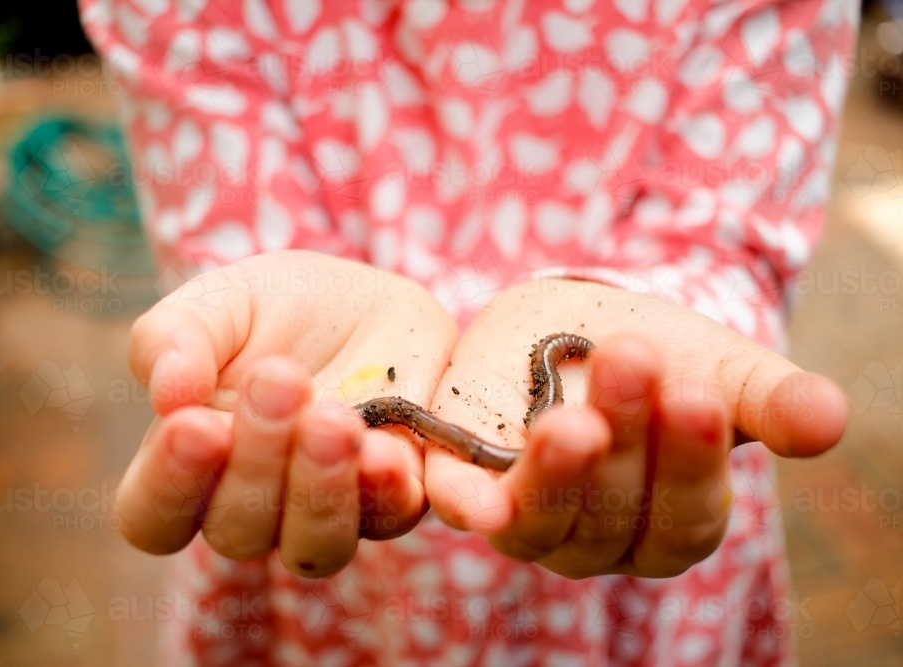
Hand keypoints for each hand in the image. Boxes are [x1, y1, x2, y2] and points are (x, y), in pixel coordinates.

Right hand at [117, 251, 456, 576]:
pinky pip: (400, 513)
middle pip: (239, 529)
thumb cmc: (275, 310)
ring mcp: (331, 510)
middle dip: (259, 457)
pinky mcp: (398, 494)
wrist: (368, 298)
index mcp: (194, 467)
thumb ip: (175, 336)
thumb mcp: (219, 303)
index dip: (169, 485)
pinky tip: (405, 462)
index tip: (194, 425)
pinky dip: (404, 491)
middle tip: (283, 380)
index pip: (154, 517)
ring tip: (338, 421)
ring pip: (317, 544)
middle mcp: (258, 508)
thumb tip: (169, 391)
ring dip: (324, 488)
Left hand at [423, 278, 847, 577]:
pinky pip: (462, 505)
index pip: (684, 520)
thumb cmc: (664, 360)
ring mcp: (528, 516)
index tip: (698, 396)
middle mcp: (597, 537)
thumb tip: (828, 422)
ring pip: (541, 518)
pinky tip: (471, 491)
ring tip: (572, 415)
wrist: (580, 318)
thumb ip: (769, 400)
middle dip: (625, 435)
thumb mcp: (721, 369)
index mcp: (668, 522)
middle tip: (633, 356)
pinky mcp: (464, 482)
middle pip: (611, 510)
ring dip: (555, 470)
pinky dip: (465, 502)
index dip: (691, 465)